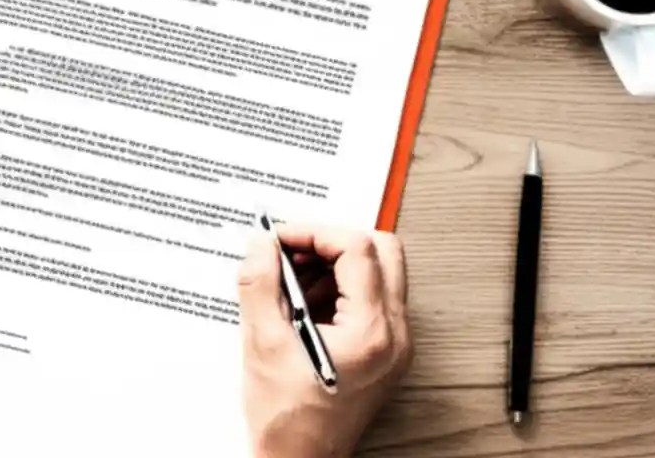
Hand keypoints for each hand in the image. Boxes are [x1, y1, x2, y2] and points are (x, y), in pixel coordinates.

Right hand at [237, 225, 410, 457]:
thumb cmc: (289, 422)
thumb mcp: (263, 345)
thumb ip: (260, 286)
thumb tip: (260, 246)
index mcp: (372, 331)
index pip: (356, 249)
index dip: (314, 232)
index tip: (281, 238)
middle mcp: (394, 335)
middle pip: (381, 252)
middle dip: (332, 243)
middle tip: (293, 251)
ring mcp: (394, 344)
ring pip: (378, 273)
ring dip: (333, 267)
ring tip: (290, 285)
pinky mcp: (383, 352)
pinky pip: (371, 300)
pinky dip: (338, 291)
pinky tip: (301, 308)